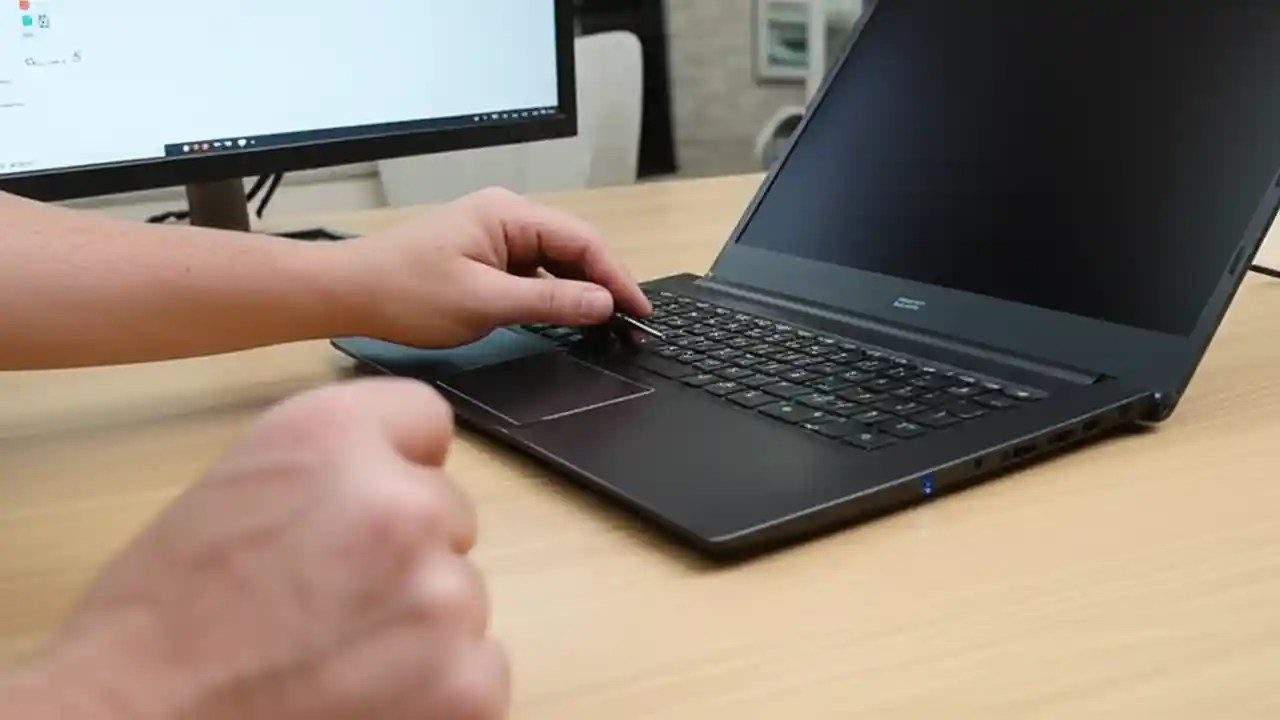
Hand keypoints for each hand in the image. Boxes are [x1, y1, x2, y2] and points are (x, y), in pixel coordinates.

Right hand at [10, 380, 505, 719]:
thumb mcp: (237, 487)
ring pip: (462, 596)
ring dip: (418, 625)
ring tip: (330, 659)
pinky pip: (481, 670)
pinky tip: (364, 701)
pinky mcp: (468, 685)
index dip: (395, 465)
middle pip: (447, 514)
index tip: (366, 504)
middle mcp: (401, 502)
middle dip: (404, 551)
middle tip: (326, 600)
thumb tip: (405, 471)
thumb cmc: (159, 623)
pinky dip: (438, 693)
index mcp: (333, 435)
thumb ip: (331, 465)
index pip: (424, 421)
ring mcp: (442, 597)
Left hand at [339, 187, 652, 348]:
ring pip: (556, 261)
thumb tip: (601, 303)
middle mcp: (506, 215)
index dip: (617, 278)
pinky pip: (534, 271)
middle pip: (574, 247)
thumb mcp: (484, 303)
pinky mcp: (486, 256)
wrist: (351, 292)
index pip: (583, 240)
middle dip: (604, 284)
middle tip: (631, 325)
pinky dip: (555, 294)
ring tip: (608, 325)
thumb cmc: (405, 291)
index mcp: (508, 213)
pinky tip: (569, 318)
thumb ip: (549, 302)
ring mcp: (495, 235)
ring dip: (581, 291)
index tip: (639, 311)